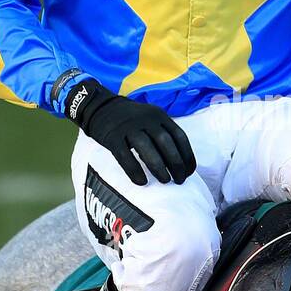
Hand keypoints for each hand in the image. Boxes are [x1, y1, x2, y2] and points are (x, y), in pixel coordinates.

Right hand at [65, 78, 196, 185]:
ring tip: (165, 181)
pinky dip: (134, 170)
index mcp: (159, 116)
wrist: (100, 107)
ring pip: (147, 148)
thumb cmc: (131, 121)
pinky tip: (141, 182)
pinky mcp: (112, 137)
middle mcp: (146, 120)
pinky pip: (124, 156)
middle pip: (166, 143)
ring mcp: (128, 127)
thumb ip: (164, 135)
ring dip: (159, 167)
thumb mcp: (151, 120)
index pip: (180, 137)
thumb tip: (180, 164)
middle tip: (180, 180)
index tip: (189, 172)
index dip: (187, 156)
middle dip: (176, 164)